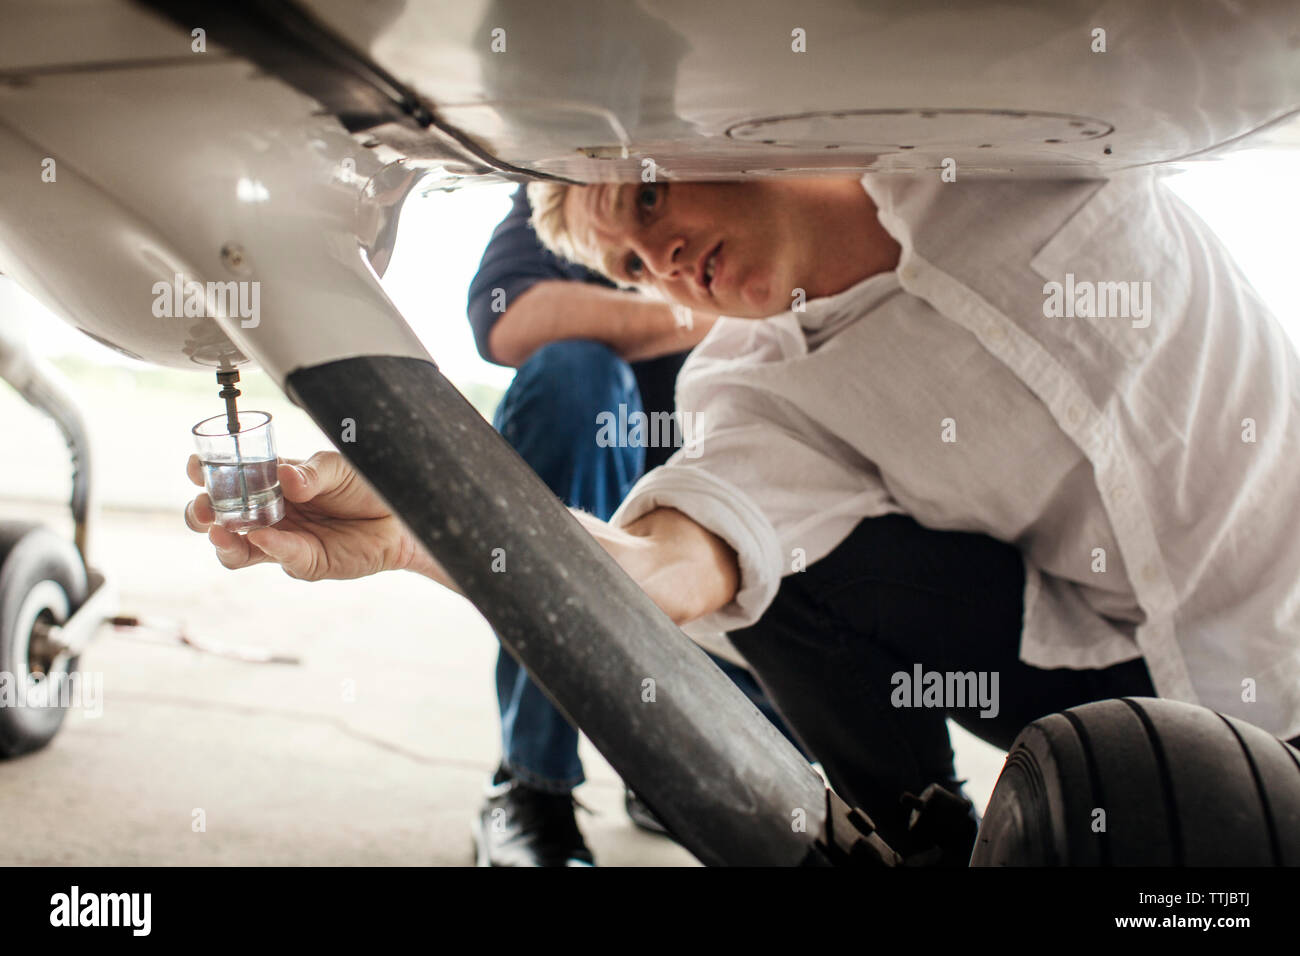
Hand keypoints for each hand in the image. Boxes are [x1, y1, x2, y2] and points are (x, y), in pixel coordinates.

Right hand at [184, 450, 448, 584]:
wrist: (400, 517)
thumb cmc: (366, 486)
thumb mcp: (338, 468)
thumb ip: (310, 473)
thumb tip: (284, 474)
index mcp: (270, 482)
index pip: (228, 478)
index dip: (205, 473)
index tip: (196, 467)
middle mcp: (268, 513)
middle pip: (218, 520)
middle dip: (202, 514)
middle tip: (204, 508)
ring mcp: (281, 540)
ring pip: (237, 549)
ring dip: (224, 541)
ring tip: (220, 531)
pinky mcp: (302, 562)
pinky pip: (279, 556)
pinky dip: (269, 547)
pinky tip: (264, 537)